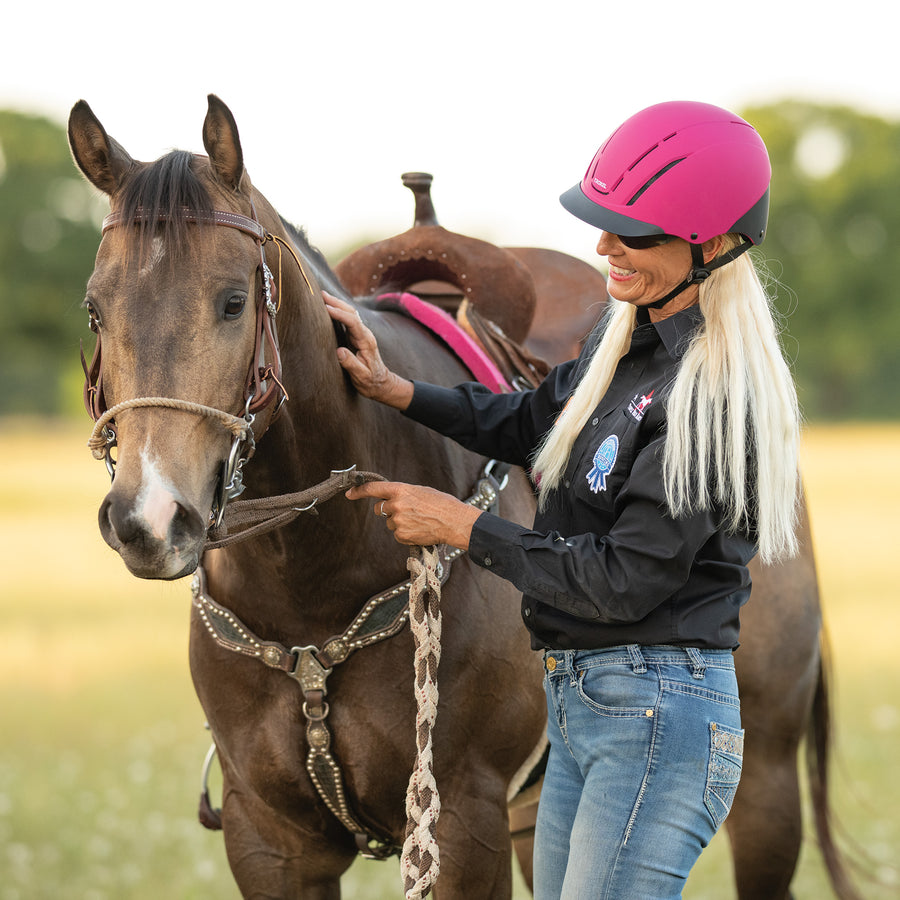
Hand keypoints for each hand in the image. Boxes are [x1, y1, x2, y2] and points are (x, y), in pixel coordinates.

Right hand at [323, 292, 413, 408]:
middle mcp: (365, 334)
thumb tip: (339, 352)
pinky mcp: (357, 336)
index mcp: (366, 341)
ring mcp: (362, 334)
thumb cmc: (371, 381)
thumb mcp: (361, 376)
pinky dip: (338, 311)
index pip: (353, 322)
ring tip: (322, 296)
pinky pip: (348, 320)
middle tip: (320, 294)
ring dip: (337, 304)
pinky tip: (329, 307)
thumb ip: (351, 364)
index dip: (339, 314)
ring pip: (350, 314)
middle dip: (336, 302)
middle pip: (352, 313)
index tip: (326, 308)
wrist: (381, 384)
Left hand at [346, 480, 481, 549]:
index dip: (359, 490)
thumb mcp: (421, 491)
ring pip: (390, 523)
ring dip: (400, 523)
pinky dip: (406, 533)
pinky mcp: (401, 535)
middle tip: (405, 511)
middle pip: (379, 509)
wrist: (454, 522)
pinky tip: (419, 530)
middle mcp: (396, 505)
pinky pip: (397, 534)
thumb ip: (403, 494)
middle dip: (387, 510)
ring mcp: (397, 521)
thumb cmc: (441, 504)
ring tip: (419, 521)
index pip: (373, 488)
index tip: (349, 492)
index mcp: (401, 490)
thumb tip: (391, 498)